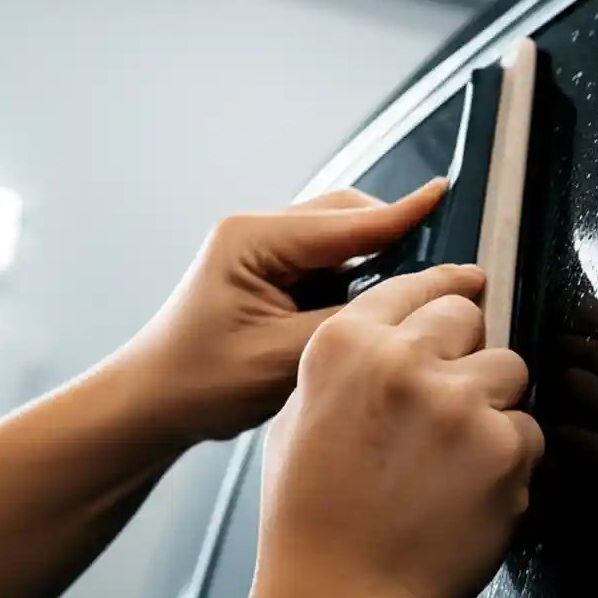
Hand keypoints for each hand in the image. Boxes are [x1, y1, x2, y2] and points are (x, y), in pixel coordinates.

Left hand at [110, 179, 449, 444]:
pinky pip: (330, 266)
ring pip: (344, 242)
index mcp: (254, 240)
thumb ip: (347, 322)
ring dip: (375, 264)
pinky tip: (371, 312)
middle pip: (349, 218)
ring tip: (410, 296)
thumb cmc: (200, 383)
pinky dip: (355, 284)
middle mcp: (259, 234)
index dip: (403, 213)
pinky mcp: (274, 275)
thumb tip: (408, 302)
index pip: (347, 220)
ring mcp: (266, 252)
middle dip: (394, 240)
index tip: (444, 193)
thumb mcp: (282, 357)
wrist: (153, 404)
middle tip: (439, 273)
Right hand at [232, 264, 543, 597]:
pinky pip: (528, 430)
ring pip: (508, 368)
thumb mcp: (300, 418)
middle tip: (443, 404)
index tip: (468, 285)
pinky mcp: (503, 447)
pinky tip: (465, 490)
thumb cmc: (313, 522)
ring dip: (492, 403)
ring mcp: (458, 402)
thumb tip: (401, 329)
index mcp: (344, 346)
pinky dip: (508, 457)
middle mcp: (401, 363)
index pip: (417, 284)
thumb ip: (351, 360)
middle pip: (468, 316)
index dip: (446, 289)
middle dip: (464, 352)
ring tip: (451, 456)